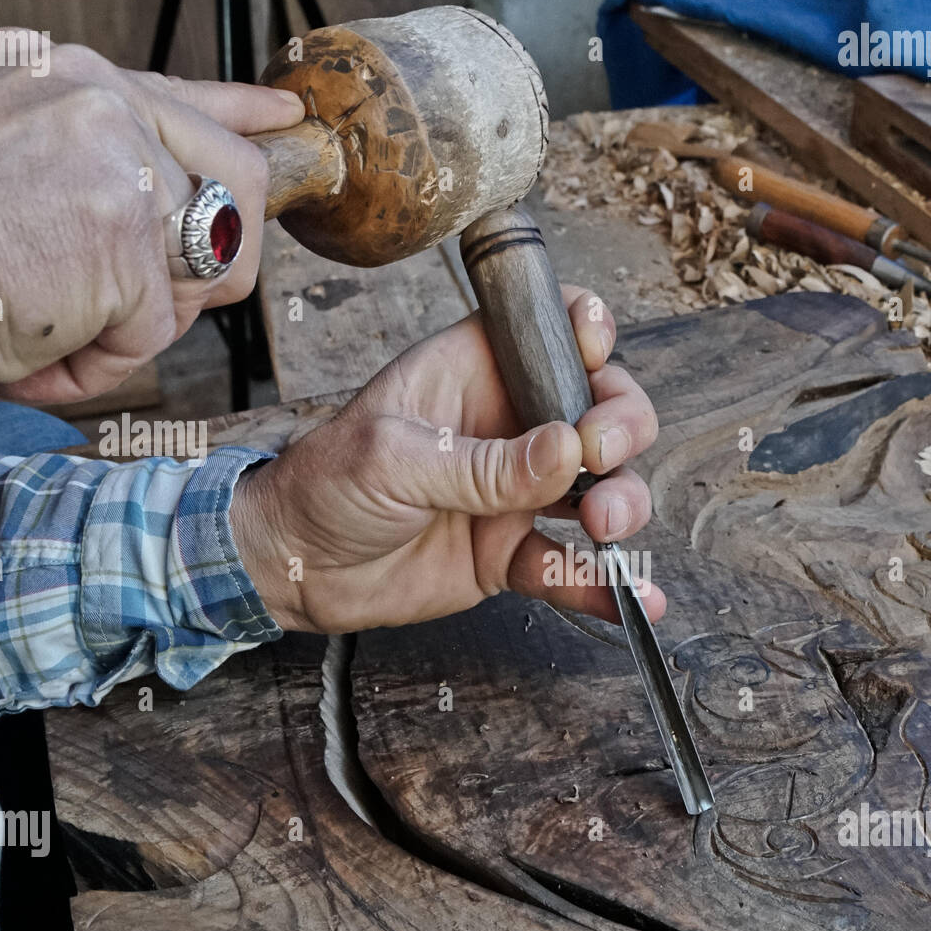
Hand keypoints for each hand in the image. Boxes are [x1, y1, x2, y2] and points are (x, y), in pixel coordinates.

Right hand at [0, 32, 303, 401]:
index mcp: (70, 83)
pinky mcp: (121, 242)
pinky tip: (31, 350)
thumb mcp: (4, 154)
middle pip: (235, 194)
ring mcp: (119, 171)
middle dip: (205, 268)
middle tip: (128, 301)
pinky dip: (93, 364)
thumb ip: (89, 159)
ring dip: (134, 322)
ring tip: (48, 316)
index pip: (188, 98)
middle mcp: (106, 109)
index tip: (283, 120)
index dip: (242, 117)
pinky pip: (150, 334)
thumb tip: (177, 181)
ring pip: (196, 277)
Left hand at [230, 289, 664, 631]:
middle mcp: (510, 424)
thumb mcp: (392, 457)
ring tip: (605, 529)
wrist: (292, 568)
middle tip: (601, 459)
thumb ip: (481, 461)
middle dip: (622, 429)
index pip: (554, 329)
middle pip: (601, 409)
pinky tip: (638, 601)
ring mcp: (517, 491)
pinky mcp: (511, 553)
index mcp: (477, 370)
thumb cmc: (324, 483)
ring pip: (601, 488)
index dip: (589, 333)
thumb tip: (567, 449)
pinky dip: (604, 584)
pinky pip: (570, 567)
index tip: (595, 357)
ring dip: (622, 504)